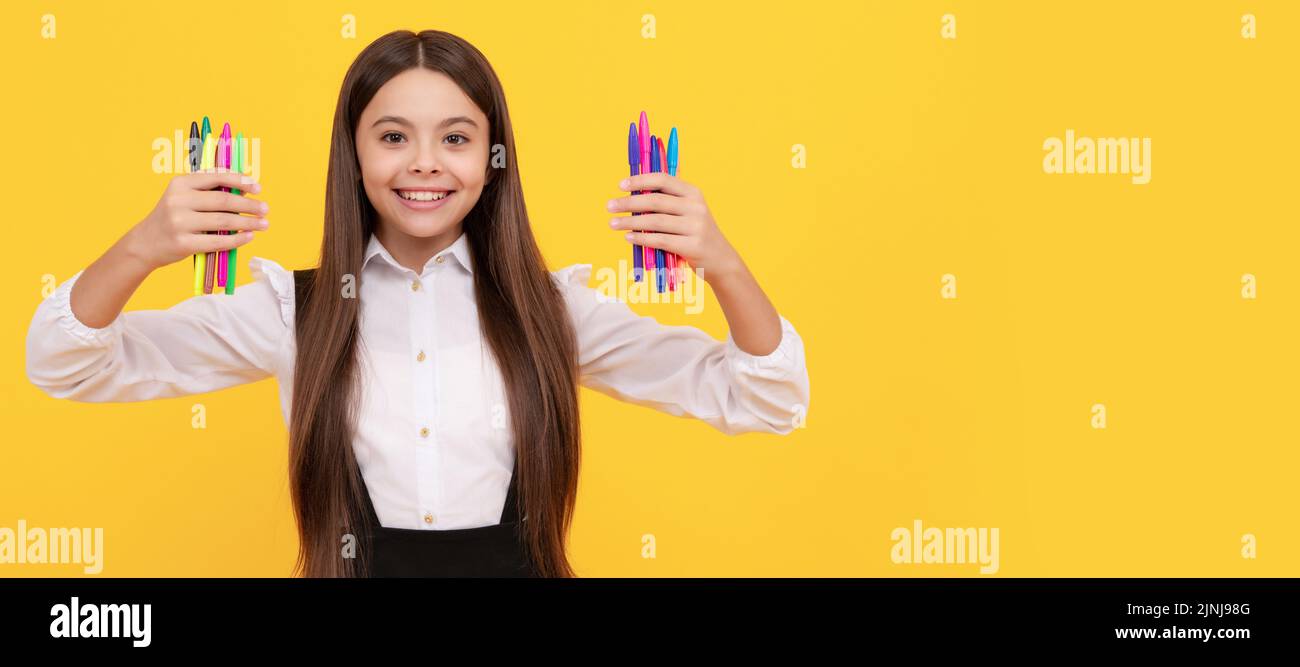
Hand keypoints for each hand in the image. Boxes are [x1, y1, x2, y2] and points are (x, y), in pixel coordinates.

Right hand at [124, 171, 268, 271]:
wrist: (146, 242)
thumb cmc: (173, 217)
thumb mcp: (184, 197)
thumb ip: (209, 192)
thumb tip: (245, 190)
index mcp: (180, 183)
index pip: (216, 177)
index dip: (240, 181)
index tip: (258, 187)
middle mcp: (178, 200)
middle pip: (223, 201)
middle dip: (249, 205)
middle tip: (265, 209)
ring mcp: (179, 222)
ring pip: (224, 221)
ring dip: (249, 223)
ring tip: (264, 224)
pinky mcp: (183, 243)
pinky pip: (218, 241)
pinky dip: (238, 239)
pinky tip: (250, 236)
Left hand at [607, 173, 742, 283]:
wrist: (721, 260)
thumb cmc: (696, 234)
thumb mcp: (688, 212)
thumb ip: (666, 202)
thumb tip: (632, 194)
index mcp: (693, 193)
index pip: (663, 180)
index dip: (640, 180)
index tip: (621, 185)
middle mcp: (696, 207)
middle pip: (655, 201)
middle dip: (629, 203)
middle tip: (609, 206)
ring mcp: (695, 227)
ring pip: (655, 222)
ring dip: (630, 222)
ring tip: (613, 224)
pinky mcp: (692, 246)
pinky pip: (660, 240)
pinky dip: (641, 238)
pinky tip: (628, 237)